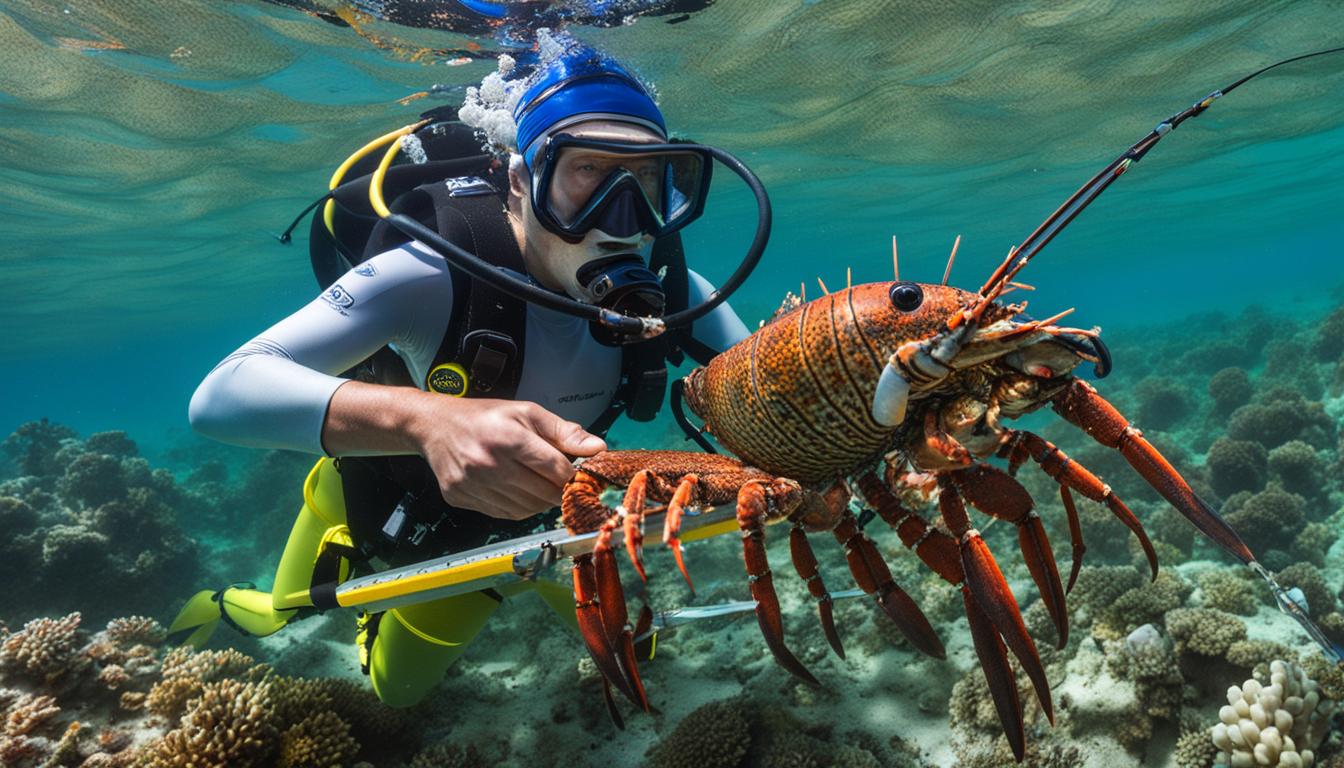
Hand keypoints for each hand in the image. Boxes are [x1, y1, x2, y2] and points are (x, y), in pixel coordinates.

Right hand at [411, 396, 606, 519]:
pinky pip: (504, 514)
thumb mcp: (528, 413)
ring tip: (540, 484)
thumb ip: (565, 432)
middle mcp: (488, 463)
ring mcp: (472, 484)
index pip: (556, 469)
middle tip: (564, 483)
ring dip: (541, 500)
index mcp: (508, 437)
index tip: (583, 476)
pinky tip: (519, 491)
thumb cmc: (485, 417)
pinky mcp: (461, 498)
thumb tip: (599, 449)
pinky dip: (520, 507)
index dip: (575, 476)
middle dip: (560, 491)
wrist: (435, 426)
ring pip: (526, 509)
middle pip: (543, 493)